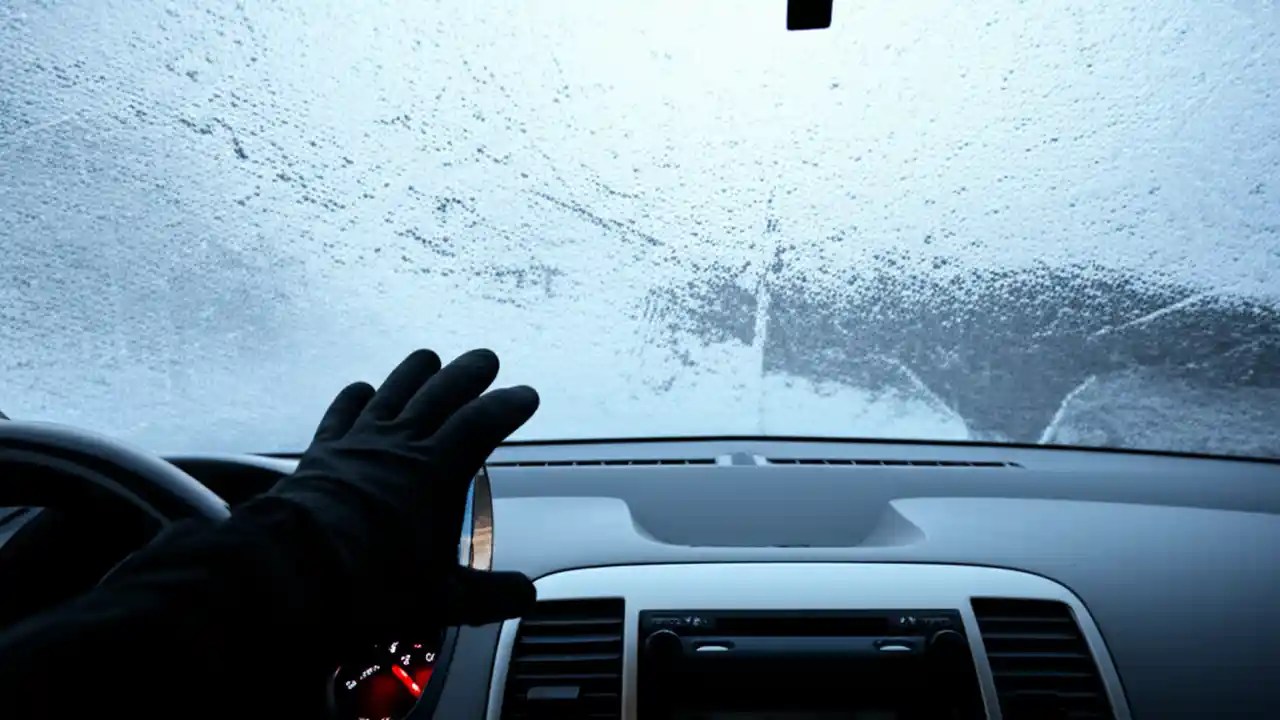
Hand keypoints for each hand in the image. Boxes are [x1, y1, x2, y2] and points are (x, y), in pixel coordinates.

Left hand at [270, 348, 538, 631]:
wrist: (297, 570)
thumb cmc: (373, 582)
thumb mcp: (443, 598)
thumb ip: (490, 596)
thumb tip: (525, 598)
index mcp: (437, 470)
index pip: (482, 423)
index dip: (507, 406)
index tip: (526, 395)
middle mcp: (401, 445)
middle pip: (440, 393)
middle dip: (467, 374)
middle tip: (485, 359)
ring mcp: (359, 444)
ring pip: (392, 392)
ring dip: (414, 373)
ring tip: (429, 358)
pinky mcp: (323, 453)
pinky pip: (342, 414)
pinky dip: (354, 399)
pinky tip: (360, 390)